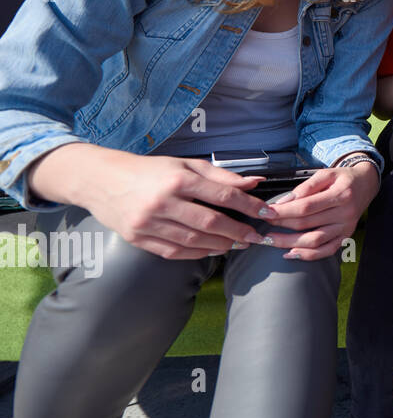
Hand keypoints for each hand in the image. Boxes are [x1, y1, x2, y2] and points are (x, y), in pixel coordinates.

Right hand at [27, 145, 265, 258]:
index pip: (222, 195)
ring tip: (237, 244)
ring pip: (194, 240)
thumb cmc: (149, 170)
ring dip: (220, 244)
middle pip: (210, 222)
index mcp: (177, 179)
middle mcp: (163, 202)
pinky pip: (174, 251)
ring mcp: (148, 223)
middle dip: (238, 231)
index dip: (248, 206)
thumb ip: (221, 175)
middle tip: (255, 236)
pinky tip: (212, 250)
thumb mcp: (185, 164)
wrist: (101, 181)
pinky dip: (197, 253)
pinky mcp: (137, 239)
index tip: (266, 213)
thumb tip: (254, 183)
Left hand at [256, 160, 380, 260]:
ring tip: (270, 240)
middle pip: (307, 224)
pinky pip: (326, 251)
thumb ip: (306, 187)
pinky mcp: (346, 237)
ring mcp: (346, 228)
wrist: (366, 185)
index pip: (306, 206)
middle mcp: (345, 214)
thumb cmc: (343, 178)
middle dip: (281, 225)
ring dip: (289, 243)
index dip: (284, 211)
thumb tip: (284, 202)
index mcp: (341, 195)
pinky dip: (308, 255)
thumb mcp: (326, 174)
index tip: (266, 212)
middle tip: (264, 223)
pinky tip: (291, 254)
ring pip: (315, 241)